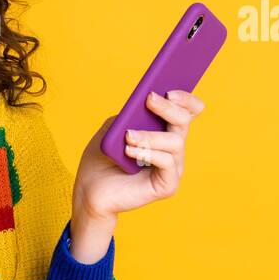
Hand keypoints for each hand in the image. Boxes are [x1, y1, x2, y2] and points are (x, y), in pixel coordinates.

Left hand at [73, 89, 206, 221]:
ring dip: (150, 135)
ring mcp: (172, 168)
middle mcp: (173, 149)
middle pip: (184, 121)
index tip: (169, 89)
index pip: (188, 112)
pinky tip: (130, 151)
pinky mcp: (168, 185)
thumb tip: (148, 99)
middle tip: (149, 99)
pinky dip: (148, 153)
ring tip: (127, 136)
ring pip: (175, 142)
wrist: (90, 190)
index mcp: (163, 133)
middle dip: (167, 107)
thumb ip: (130, 114)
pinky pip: (168, 163)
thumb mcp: (113, 128)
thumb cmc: (101, 159)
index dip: (186, 99)